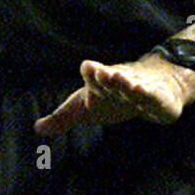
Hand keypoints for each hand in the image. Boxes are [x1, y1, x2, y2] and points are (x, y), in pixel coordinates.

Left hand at [34, 54, 194, 136]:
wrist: (152, 87)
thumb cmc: (112, 98)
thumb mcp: (84, 109)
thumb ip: (62, 118)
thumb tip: (37, 128)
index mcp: (99, 84)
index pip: (94, 75)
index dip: (92, 72)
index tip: (88, 67)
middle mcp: (118, 82)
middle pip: (112, 78)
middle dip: (107, 75)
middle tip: (104, 72)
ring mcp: (139, 89)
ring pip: (132, 85)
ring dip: (126, 82)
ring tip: (120, 78)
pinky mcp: (157, 99)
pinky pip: (153, 97)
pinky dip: (148, 94)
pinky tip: (144, 93)